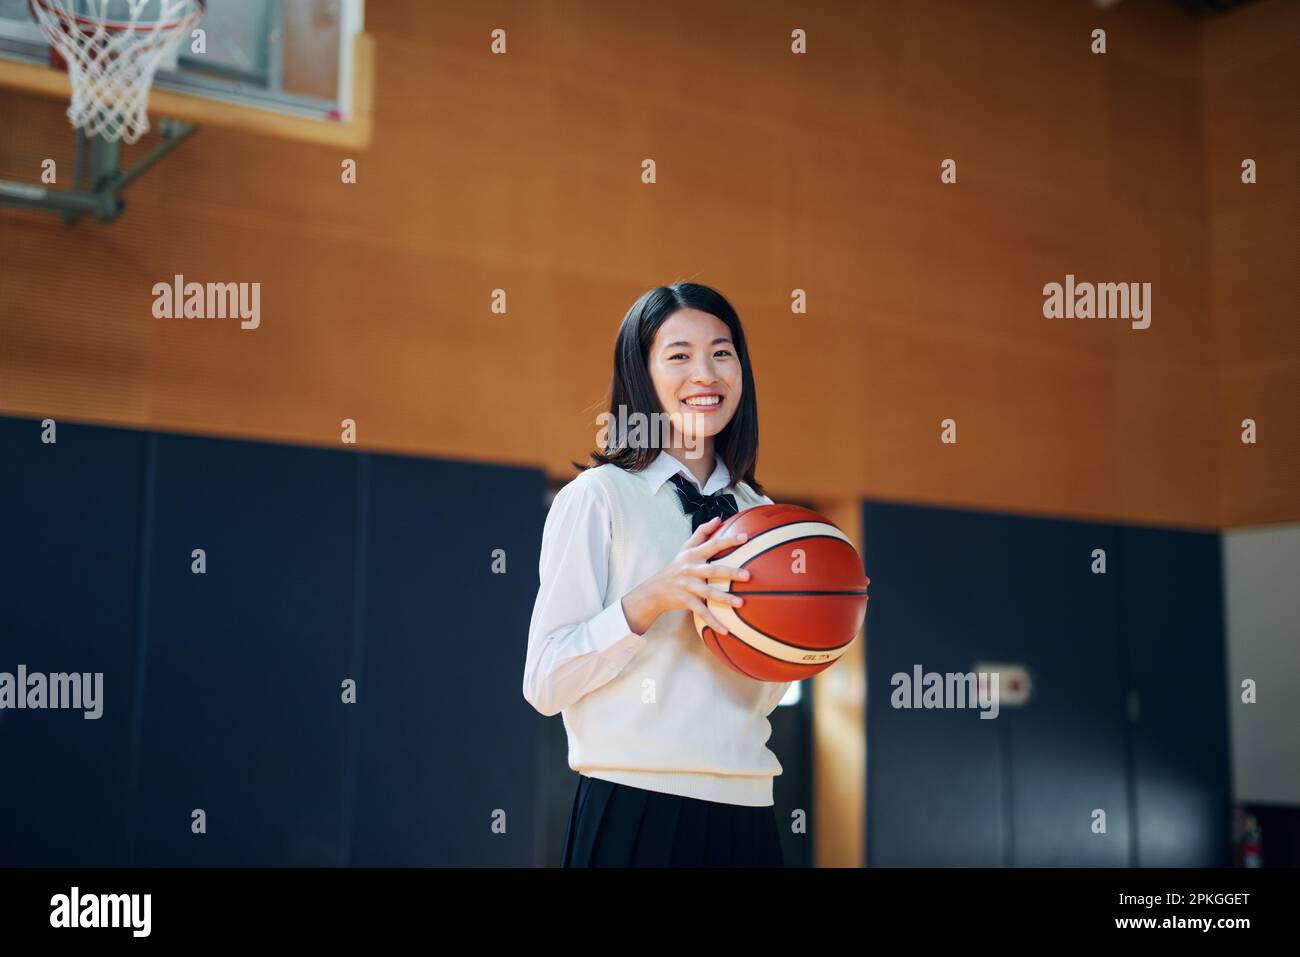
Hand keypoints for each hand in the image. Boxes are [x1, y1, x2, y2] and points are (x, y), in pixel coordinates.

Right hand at [621, 515, 751, 635]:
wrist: (654, 590)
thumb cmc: (676, 567)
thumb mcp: (685, 548)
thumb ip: (702, 533)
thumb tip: (718, 518)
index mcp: (693, 554)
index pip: (713, 544)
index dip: (728, 540)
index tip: (745, 538)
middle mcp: (690, 568)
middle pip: (713, 569)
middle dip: (730, 572)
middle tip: (748, 575)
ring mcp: (688, 586)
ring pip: (708, 592)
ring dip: (724, 598)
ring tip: (741, 603)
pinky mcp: (685, 601)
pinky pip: (701, 612)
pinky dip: (713, 621)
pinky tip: (726, 630)